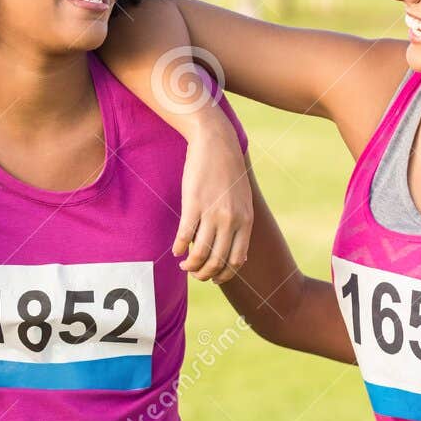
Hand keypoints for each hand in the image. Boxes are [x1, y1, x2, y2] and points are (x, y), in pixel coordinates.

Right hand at [175, 111, 252, 283]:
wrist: (216, 142)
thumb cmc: (227, 172)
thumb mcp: (243, 200)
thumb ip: (240, 225)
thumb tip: (235, 255)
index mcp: (245, 220)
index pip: (236, 261)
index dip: (223, 274)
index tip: (213, 277)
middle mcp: (231, 220)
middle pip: (217, 261)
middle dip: (204, 274)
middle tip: (194, 274)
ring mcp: (212, 213)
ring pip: (200, 253)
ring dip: (190, 265)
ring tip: (184, 264)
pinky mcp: (193, 204)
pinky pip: (184, 236)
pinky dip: (179, 248)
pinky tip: (175, 250)